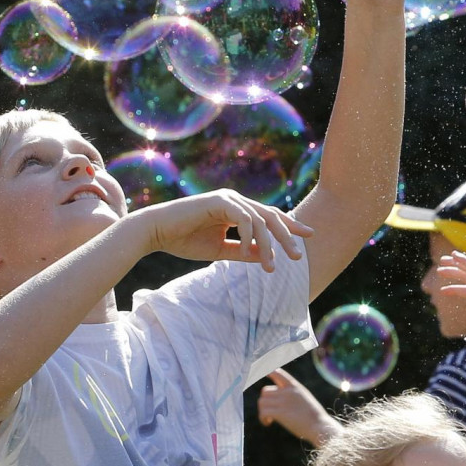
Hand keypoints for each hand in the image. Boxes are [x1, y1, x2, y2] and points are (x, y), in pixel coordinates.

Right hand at [135, 189, 313, 270]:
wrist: (156, 233)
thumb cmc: (184, 240)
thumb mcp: (220, 250)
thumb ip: (243, 252)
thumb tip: (266, 258)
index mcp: (237, 209)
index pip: (269, 216)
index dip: (289, 226)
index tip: (308, 236)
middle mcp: (236, 200)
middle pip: (270, 217)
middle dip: (287, 236)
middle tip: (298, 257)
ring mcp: (228, 198)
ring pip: (260, 220)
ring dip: (267, 245)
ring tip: (271, 266)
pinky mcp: (219, 201)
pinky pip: (244, 219)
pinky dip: (249, 237)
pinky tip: (247, 254)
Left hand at [257, 369, 340, 446]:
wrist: (318, 426)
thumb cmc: (313, 416)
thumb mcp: (304, 398)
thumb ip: (292, 395)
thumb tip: (280, 400)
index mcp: (294, 386)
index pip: (277, 373)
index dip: (268, 372)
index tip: (263, 372)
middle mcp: (287, 392)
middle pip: (265, 391)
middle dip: (265, 401)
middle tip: (270, 412)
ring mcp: (283, 402)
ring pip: (262, 402)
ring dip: (262, 411)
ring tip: (269, 419)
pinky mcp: (279, 413)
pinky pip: (263, 412)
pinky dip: (262, 418)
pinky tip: (268, 423)